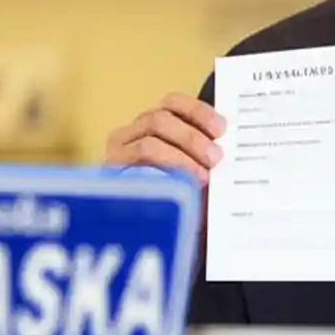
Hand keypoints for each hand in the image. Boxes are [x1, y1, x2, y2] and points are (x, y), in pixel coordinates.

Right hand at [104, 92, 226, 185]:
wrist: (148, 231)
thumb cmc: (178, 196)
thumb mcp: (195, 170)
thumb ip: (205, 154)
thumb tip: (224, 146)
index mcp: (154, 123)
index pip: (173, 103)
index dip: (198, 111)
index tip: (220, 129)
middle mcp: (133, 133)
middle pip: (160, 119)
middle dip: (192, 137)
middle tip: (215, 157)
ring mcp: (118, 153)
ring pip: (149, 143)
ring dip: (180, 159)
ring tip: (201, 177)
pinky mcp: (111, 173)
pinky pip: (136, 167)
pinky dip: (162, 172)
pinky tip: (180, 186)